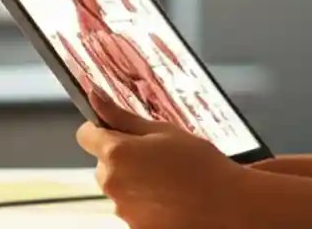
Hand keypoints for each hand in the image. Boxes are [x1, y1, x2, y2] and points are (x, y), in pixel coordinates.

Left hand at [77, 88, 248, 228]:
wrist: (225, 205)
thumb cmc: (199, 163)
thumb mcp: (165, 131)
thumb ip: (123, 116)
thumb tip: (93, 94)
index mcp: (117, 153)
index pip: (87, 135)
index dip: (102, 128)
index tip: (122, 129)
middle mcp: (112, 182)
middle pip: (103, 163)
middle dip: (122, 157)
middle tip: (157, 155)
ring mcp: (121, 208)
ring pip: (119, 186)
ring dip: (135, 180)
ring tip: (169, 178)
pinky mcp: (133, 226)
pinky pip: (132, 206)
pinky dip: (146, 201)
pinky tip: (171, 197)